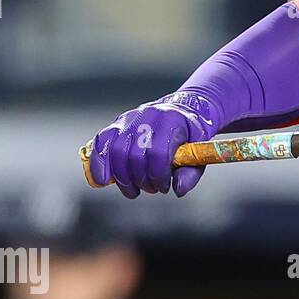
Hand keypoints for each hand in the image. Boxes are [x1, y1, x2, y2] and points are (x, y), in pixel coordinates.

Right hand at [86, 91, 222, 198]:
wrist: (184, 108)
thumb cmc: (192, 132)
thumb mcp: (200, 149)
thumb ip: (191, 171)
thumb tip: (178, 190)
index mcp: (171, 121)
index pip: (157, 153)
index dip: (158, 175)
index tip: (164, 186)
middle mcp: (147, 116)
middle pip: (134, 155)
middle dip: (140, 180)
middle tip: (150, 189)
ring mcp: (129, 118)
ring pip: (115, 151)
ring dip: (121, 178)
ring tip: (133, 190)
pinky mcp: (116, 123)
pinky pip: (100, 142)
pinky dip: (99, 163)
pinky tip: (104, 180)